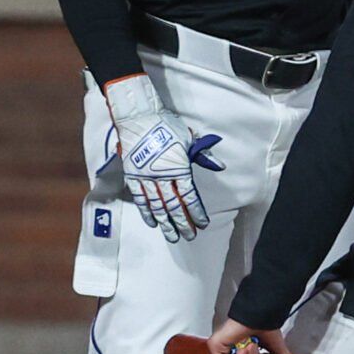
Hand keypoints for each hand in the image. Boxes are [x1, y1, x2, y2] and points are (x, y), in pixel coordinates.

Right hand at [104, 75, 225, 241]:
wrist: (139, 117)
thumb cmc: (166, 126)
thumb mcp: (188, 138)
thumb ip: (203, 155)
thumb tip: (220, 166)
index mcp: (178, 167)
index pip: (189, 196)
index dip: (196, 212)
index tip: (202, 223)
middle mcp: (161, 176)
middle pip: (173, 206)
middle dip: (183, 223)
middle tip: (189, 236)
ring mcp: (145, 178)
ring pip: (157, 206)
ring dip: (165, 223)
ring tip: (172, 237)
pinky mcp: (133, 176)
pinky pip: (140, 199)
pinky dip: (147, 212)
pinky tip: (153, 223)